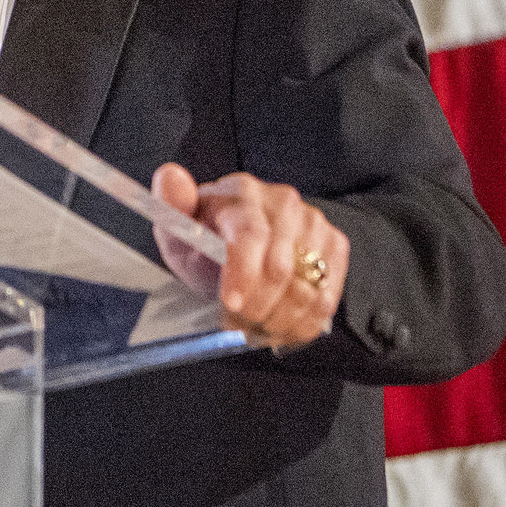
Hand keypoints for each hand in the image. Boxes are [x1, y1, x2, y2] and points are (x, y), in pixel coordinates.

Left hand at [151, 163, 348, 349]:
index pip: (250, 234)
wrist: (241, 243)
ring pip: (306, 288)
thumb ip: (171, 207)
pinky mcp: (334, 244)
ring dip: (278, 320)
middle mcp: (282, 202)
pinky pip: (327, 296)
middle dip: (255, 307)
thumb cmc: (206, 240)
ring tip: (254, 330)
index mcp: (240, 193)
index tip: (231, 305)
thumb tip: (171, 176)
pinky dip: (302, 323)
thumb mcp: (178, 229)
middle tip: (235, 327)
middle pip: (280, 268)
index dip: (243, 273)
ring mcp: (313, 222)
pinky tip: (280, 329)